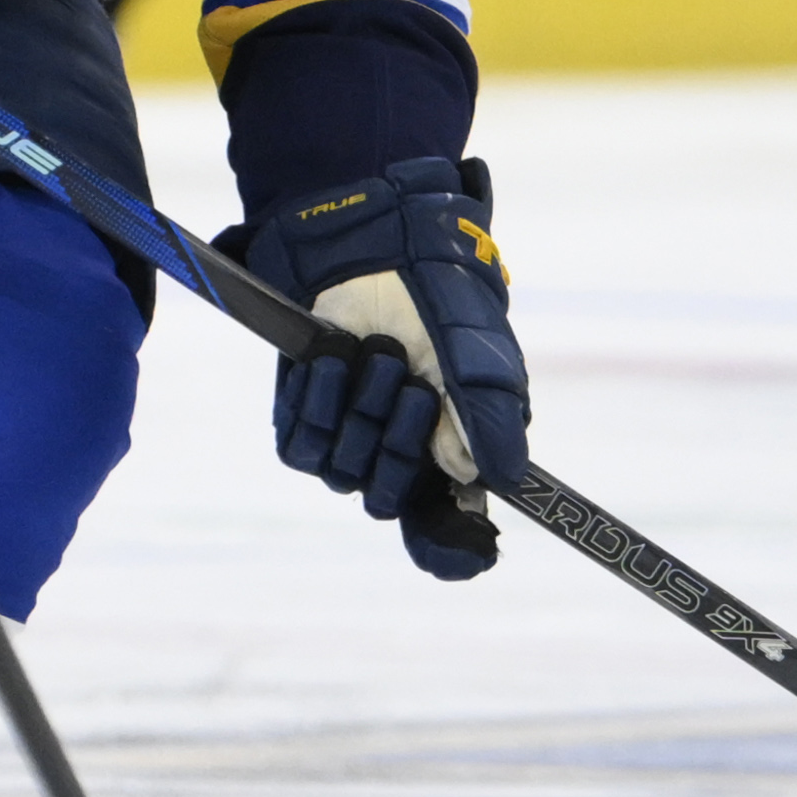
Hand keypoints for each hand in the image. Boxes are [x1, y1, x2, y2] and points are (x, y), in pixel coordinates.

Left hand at [236, 157, 529, 582]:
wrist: (371, 245)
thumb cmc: (436, 299)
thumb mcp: (476, 354)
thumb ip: (489, 416)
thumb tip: (497, 481)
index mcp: (448, 453)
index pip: (446, 532)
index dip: (453, 550)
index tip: (467, 549)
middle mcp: (398, 456)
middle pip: (388, 500)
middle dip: (398, 443)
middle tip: (410, 384)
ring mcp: (347, 441)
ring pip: (342, 474)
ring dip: (358, 411)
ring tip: (373, 352)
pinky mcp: (302, 419)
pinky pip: (300, 448)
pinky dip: (316, 404)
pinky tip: (330, 361)